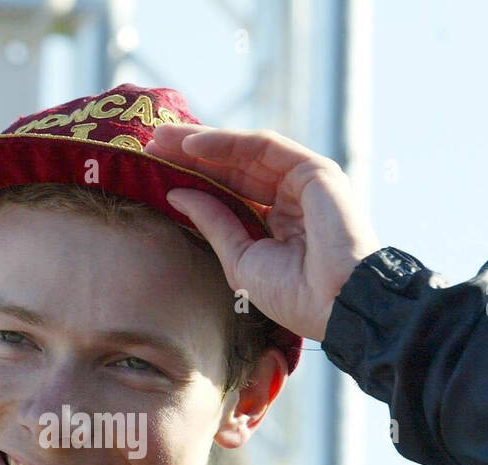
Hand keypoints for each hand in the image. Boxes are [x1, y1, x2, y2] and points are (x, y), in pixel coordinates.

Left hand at [144, 124, 380, 343]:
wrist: (337, 303)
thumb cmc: (295, 295)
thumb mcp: (240, 259)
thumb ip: (214, 223)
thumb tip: (177, 195)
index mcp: (279, 223)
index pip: (230, 191)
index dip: (194, 179)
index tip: (155, 170)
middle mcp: (292, 198)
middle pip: (234, 168)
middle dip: (191, 155)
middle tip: (150, 144)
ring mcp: (304, 181)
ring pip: (245, 153)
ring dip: (202, 143)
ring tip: (160, 138)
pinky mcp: (314, 170)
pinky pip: (263, 147)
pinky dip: (226, 143)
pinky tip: (191, 145)